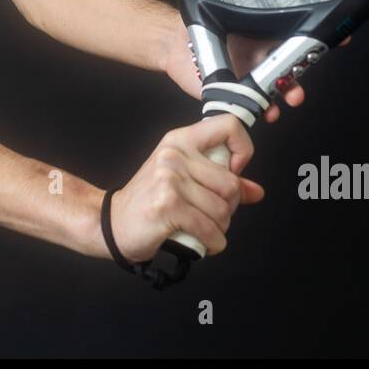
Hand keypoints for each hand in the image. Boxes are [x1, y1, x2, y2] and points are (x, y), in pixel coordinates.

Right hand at [108, 114, 265, 262]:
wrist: (112, 223)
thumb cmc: (149, 201)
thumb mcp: (184, 180)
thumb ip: (222, 181)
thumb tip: (256, 191)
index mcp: (180, 140)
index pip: (228, 125)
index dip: (243, 148)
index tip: (235, 170)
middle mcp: (174, 155)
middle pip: (231, 183)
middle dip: (229, 208)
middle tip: (213, 215)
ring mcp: (169, 180)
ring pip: (223, 210)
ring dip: (220, 228)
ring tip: (205, 228)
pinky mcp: (167, 206)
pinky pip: (210, 229)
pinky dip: (214, 243)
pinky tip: (206, 242)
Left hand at [159, 17, 350, 121]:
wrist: (175, 46)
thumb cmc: (198, 25)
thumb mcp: (222, 10)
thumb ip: (241, 9)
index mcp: (264, 34)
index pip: (298, 36)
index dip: (318, 38)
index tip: (340, 37)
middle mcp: (262, 57)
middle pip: (293, 68)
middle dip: (305, 74)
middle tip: (308, 79)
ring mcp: (251, 76)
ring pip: (278, 89)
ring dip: (288, 95)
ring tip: (291, 99)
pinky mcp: (236, 93)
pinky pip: (255, 106)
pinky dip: (265, 111)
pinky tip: (268, 113)